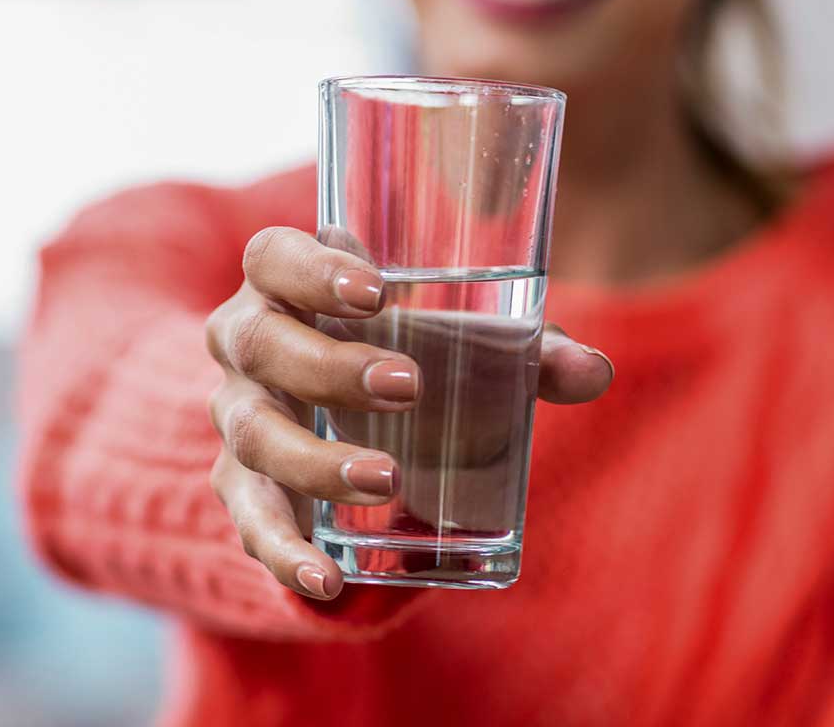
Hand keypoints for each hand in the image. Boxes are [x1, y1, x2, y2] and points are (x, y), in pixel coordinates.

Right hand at [203, 227, 613, 600]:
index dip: (312, 268)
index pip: (273, 256)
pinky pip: (251, 522)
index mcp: (287, 283)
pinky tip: (327, 577)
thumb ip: (526, 351)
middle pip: (259, 343)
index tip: (378, 290)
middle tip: (409, 386)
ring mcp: (239, 416)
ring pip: (253, 434)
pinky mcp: (242, 487)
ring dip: (315, 460)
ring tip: (388, 479)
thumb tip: (594, 373)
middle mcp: (247, 343)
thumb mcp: (461, 342)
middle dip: (331, 367)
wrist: (330, 418)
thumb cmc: (406, 350)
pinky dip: (284, 553)